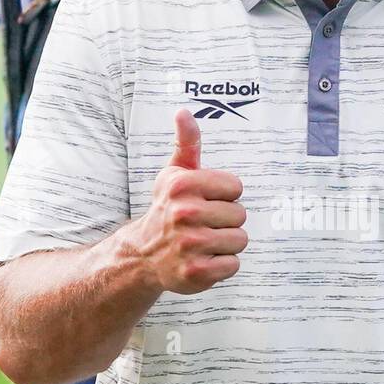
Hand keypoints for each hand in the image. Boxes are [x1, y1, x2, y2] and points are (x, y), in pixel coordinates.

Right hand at [132, 109, 247, 294]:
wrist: (143, 254)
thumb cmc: (167, 209)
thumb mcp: (174, 174)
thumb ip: (186, 143)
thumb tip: (183, 112)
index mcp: (183, 186)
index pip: (236, 188)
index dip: (224, 196)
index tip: (205, 201)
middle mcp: (184, 213)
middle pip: (240, 214)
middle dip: (226, 221)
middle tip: (203, 225)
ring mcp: (190, 244)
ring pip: (240, 240)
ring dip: (226, 243)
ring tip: (204, 242)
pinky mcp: (197, 272)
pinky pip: (233, 264)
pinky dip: (223, 265)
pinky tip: (203, 259)